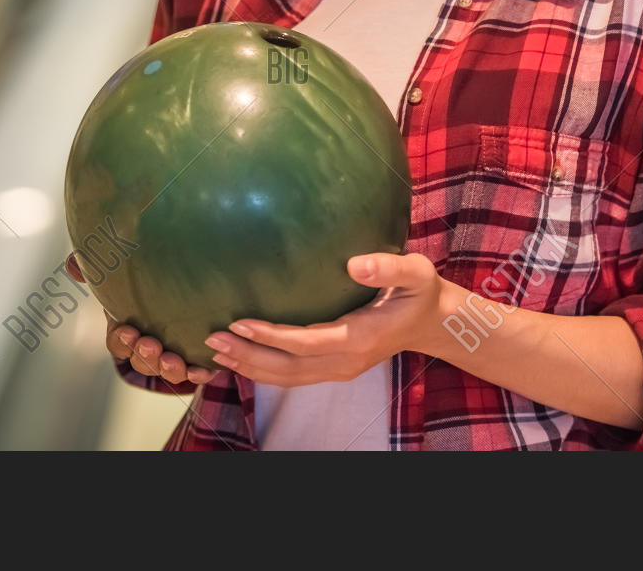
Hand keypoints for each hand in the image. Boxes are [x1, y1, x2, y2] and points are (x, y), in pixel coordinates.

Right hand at [63, 252, 219, 385]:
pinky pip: (195, 371)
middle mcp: (148, 345)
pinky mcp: (196, 357)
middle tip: (151, 344)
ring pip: (166, 370)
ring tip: (176, 360)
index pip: (118, 343)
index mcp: (128, 328)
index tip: (128, 330)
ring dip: (169, 368)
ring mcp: (171, 353)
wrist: (190, 284)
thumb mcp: (124, 273)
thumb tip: (71, 264)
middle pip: (141, 361)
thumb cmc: (148, 281)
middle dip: (145, 357)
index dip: (122, 341)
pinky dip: (198, 373)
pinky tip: (203, 369)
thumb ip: (98, 269)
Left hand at [202, 252, 446, 386]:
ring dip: (250, 367)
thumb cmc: (420, 292)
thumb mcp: (417, 273)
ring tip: (215, 352)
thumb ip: (389, 266)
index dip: (270, 336)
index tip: (238, 323)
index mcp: (360, 338)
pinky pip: (293, 376)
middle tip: (211, 340)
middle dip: (248, 357)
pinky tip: (241, 358)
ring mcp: (339, 369)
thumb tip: (354, 264)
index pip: (306, 343)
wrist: (431, 323)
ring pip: (286, 378)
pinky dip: (263, 370)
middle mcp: (346, 361)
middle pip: (287, 369)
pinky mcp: (334, 368)